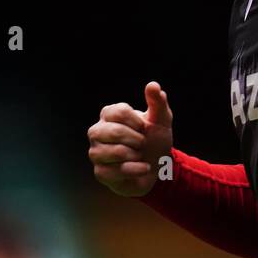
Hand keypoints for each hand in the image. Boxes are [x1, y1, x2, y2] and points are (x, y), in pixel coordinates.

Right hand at [88, 82, 173, 197]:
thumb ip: (158, 102)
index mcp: (108, 114)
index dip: (138, 122)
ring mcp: (96, 152)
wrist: (156, 167)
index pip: (120, 111)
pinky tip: (142, 168)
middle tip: (143, 143)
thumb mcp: (161, 120)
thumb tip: (153, 85)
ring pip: (116, 152)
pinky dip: (137, 170)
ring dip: (137, 155)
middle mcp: (97, 131)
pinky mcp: (100, 172)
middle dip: (137, 140)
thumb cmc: (154, 140)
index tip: (145, 128)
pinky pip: (118, 171)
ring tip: (139, 155)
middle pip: (115, 132)